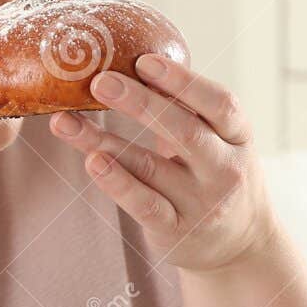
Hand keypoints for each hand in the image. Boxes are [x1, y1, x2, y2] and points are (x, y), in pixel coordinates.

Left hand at [49, 55, 278, 274]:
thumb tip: (127, 63)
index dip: (183, 81)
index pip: (220, 104)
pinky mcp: (176, 231)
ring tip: (65, 121)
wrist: (240, 244)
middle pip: (184, 131)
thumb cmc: (216, 174)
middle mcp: (225, 170)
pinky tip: (91, 161)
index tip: (143, 61)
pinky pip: (143, 204)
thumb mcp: (218, 140)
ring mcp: (201, 203)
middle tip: (99, 81)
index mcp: (238, 137)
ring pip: (149, 167)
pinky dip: (116, 182)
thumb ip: (185, 109)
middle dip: (140, 103)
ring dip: (104, 141)